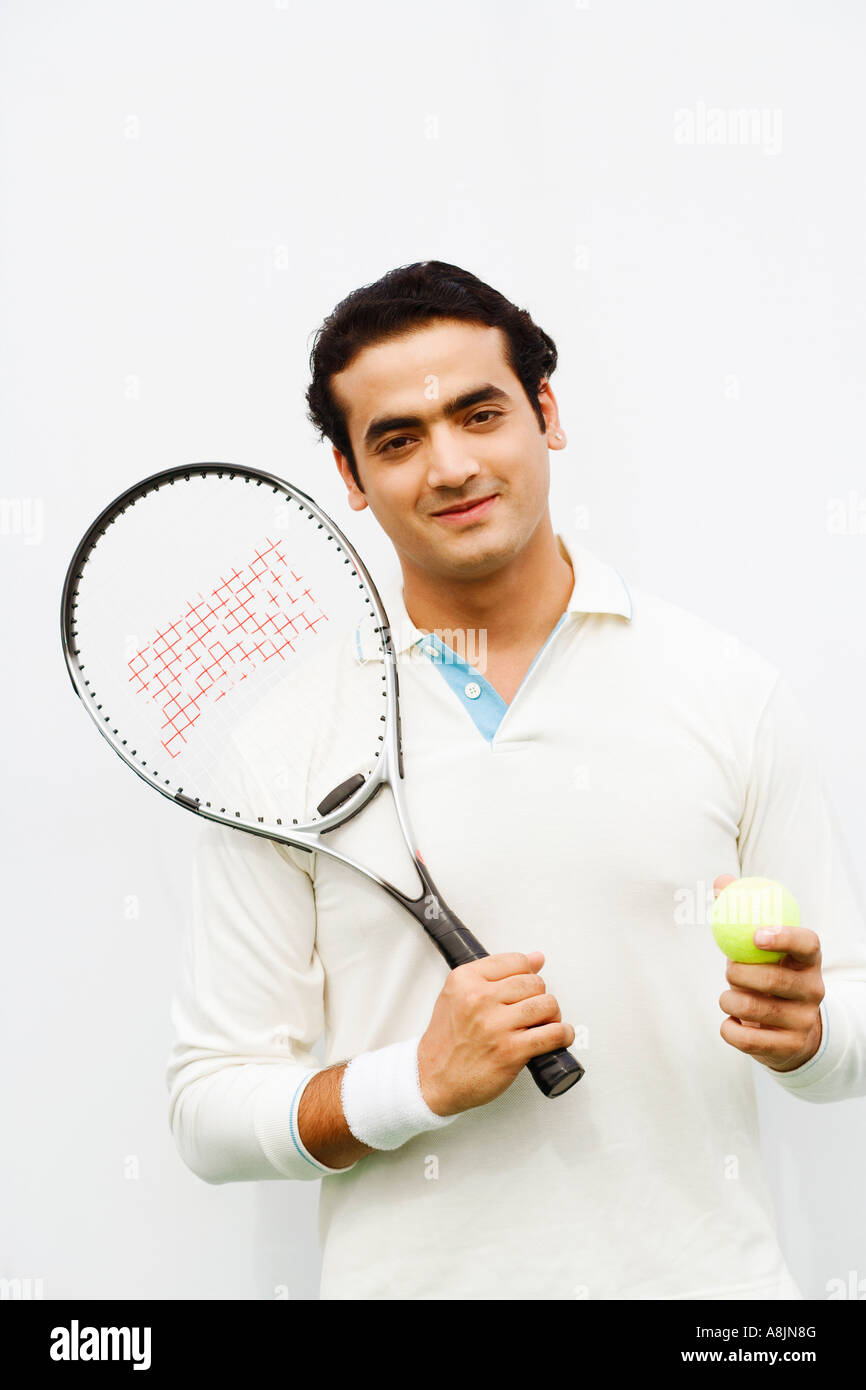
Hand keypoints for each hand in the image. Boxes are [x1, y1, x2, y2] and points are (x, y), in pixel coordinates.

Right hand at [417, 951, 574, 1115]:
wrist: (432, 1079)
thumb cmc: (446, 1041)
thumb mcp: (458, 996)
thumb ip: (495, 975)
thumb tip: (535, 959)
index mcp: (465, 980)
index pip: (516, 961)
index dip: (528, 973)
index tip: (527, 984)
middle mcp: (479, 999)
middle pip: (534, 983)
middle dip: (539, 996)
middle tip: (534, 1009)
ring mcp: (495, 1026)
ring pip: (546, 1005)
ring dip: (552, 1015)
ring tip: (545, 1023)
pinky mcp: (510, 1051)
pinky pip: (552, 1035)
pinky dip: (563, 1034)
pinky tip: (559, 1036)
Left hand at [713, 874, 824, 1071]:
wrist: (788, 1029)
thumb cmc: (767, 974)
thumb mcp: (760, 947)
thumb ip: (740, 913)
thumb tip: (721, 881)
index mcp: (809, 960)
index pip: (807, 944)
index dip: (784, 937)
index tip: (755, 934)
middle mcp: (814, 990)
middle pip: (775, 981)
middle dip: (741, 974)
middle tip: (729, 970)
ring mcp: (804, 1021)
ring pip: (756, 1010)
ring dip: (729, 1000)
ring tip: (728, 996)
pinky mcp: (789, 1048)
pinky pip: (746, 1039)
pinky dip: (728, 1029)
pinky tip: (731, 1022)